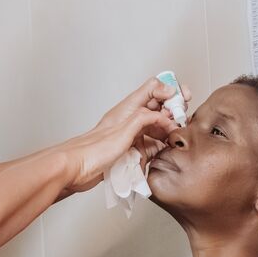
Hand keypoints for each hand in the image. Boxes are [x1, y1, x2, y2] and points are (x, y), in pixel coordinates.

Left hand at [63, 78, 184, 193]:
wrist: (76, 169)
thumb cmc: (92, 150)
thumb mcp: (124, 131)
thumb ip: (145, 119)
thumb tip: (164, 116)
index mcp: (130, 107)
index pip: (155, 87)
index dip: (170, 90)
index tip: (181, 101)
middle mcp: (132, 117)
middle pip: (159, 106)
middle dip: (174, 111)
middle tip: (181, 121)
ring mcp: (132, 133)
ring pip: (157, 125)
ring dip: (168, 130)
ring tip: (174, 137)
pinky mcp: (131, 148)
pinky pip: (151, 143)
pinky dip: (160, 145)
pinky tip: (165, 150)